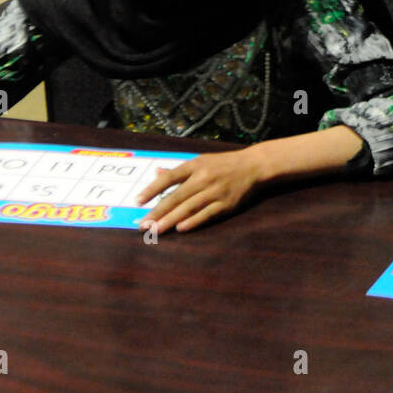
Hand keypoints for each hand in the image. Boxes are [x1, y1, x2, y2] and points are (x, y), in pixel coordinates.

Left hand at [136, 147, 267, 233]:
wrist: (254, 166)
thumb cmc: (224, 164)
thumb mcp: (201, 161)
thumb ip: (179, 171)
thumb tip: (156, 173)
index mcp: (195, 165)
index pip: (169, 178)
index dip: (152, 189)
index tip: (138, 201)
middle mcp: (204, 177)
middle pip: (176, 197)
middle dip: (157, 212)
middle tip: (143, 224)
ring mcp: (215, 191)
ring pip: (188, 208)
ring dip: (170, 220)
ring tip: (156, 230)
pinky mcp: (227, 203)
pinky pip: (207, 214)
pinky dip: (193, 221)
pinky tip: (180, 228)